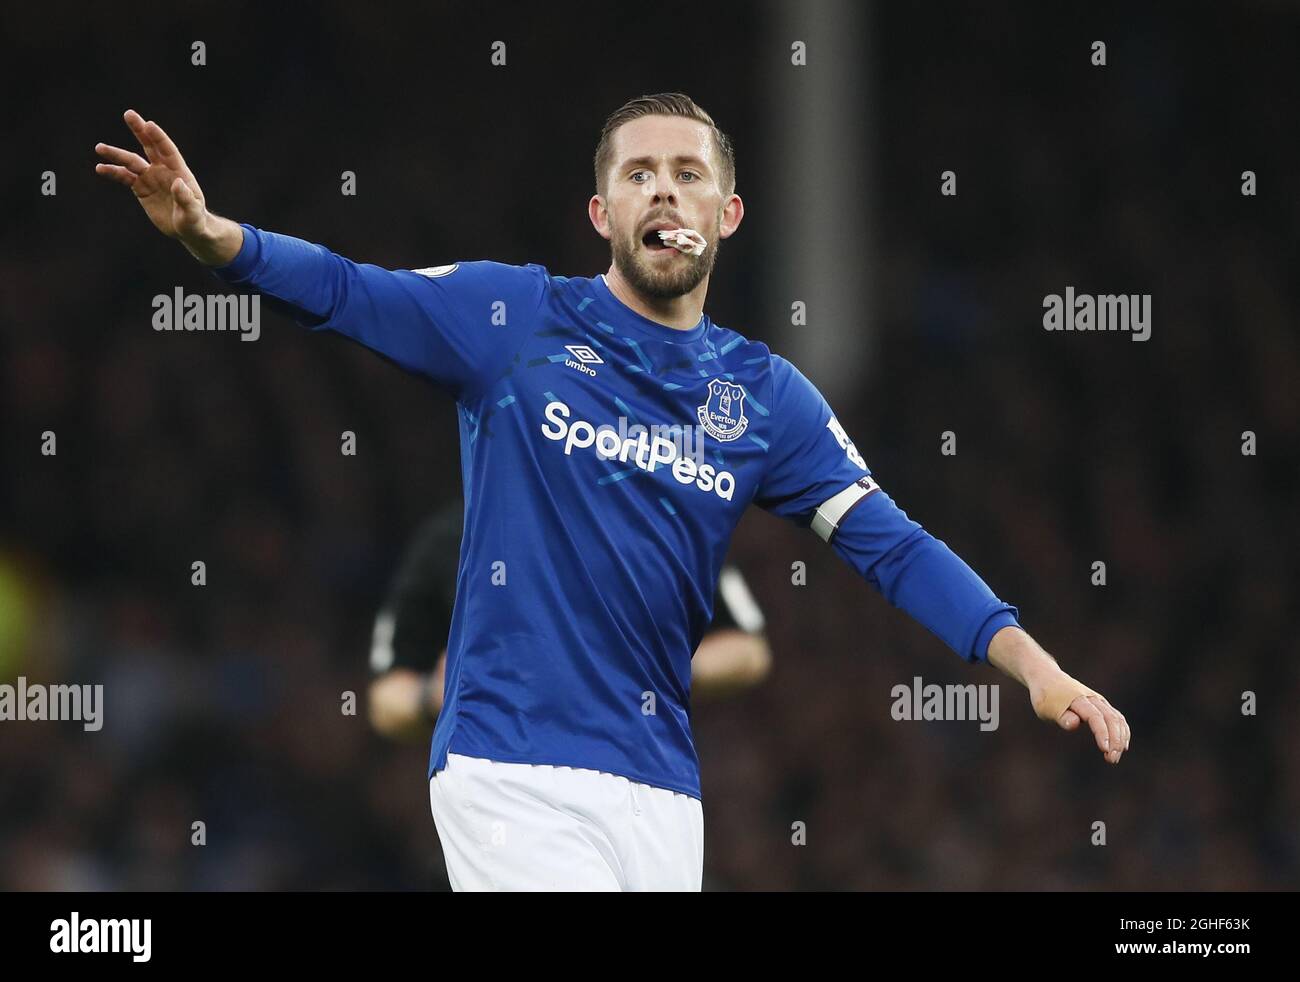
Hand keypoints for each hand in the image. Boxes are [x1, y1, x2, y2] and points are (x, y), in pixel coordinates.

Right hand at [94, 110, 239, 263]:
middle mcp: (163, 170)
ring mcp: (151, 177)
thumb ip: (186, 199)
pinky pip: (125, 177)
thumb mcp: (193, 213)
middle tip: (129, 114)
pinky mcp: (141, 188)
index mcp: (179, 172)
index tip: (149, 124)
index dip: (159, 137)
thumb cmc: (195, 221)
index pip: (167, 150)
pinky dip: (113, 172)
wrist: (186, 230)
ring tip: (99, 148)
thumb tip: (177, 183)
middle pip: (149, 146)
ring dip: (117, 154)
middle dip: (139, 130)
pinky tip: (100, 169)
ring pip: (131, 161)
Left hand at [1028, 668, 1130, 764]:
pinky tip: (1122, 746)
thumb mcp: (1046, 708)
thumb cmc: (1045, 697)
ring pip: (1117, 719)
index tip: (1104, 749)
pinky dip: (1122, 732)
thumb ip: (1062, 716)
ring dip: (1120, 738)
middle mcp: (1092, 699)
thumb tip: (1074, 723)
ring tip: (1114, 758)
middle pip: (1111, 718)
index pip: (1095, 717)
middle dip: (1115, 740)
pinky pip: (1117, 718)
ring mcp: (1099, 701)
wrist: (1047, 678)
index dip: (1102, 733)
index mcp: (1078, 699)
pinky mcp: (1101, 705)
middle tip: (1112, 760)